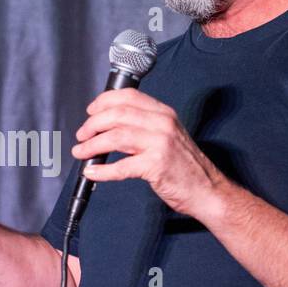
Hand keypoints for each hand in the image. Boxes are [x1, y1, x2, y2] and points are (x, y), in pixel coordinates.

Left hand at [71, 90, 223, 217]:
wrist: (206, 189)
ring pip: (116, 137)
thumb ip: (143, 126)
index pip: (128, 97)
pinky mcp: (157, 166)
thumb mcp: (167, 136)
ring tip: (81, 152)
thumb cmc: (184, 166)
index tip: (90, 112)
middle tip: (82, 136)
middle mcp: (162, 124)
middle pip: (117, 115)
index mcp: (163, 113)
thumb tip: (107, 126)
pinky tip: (92, 173)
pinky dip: (102, 170)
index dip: (104, 102)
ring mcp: (161, 144)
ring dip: (92, 145)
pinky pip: (122, 166)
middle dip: (92, 124)